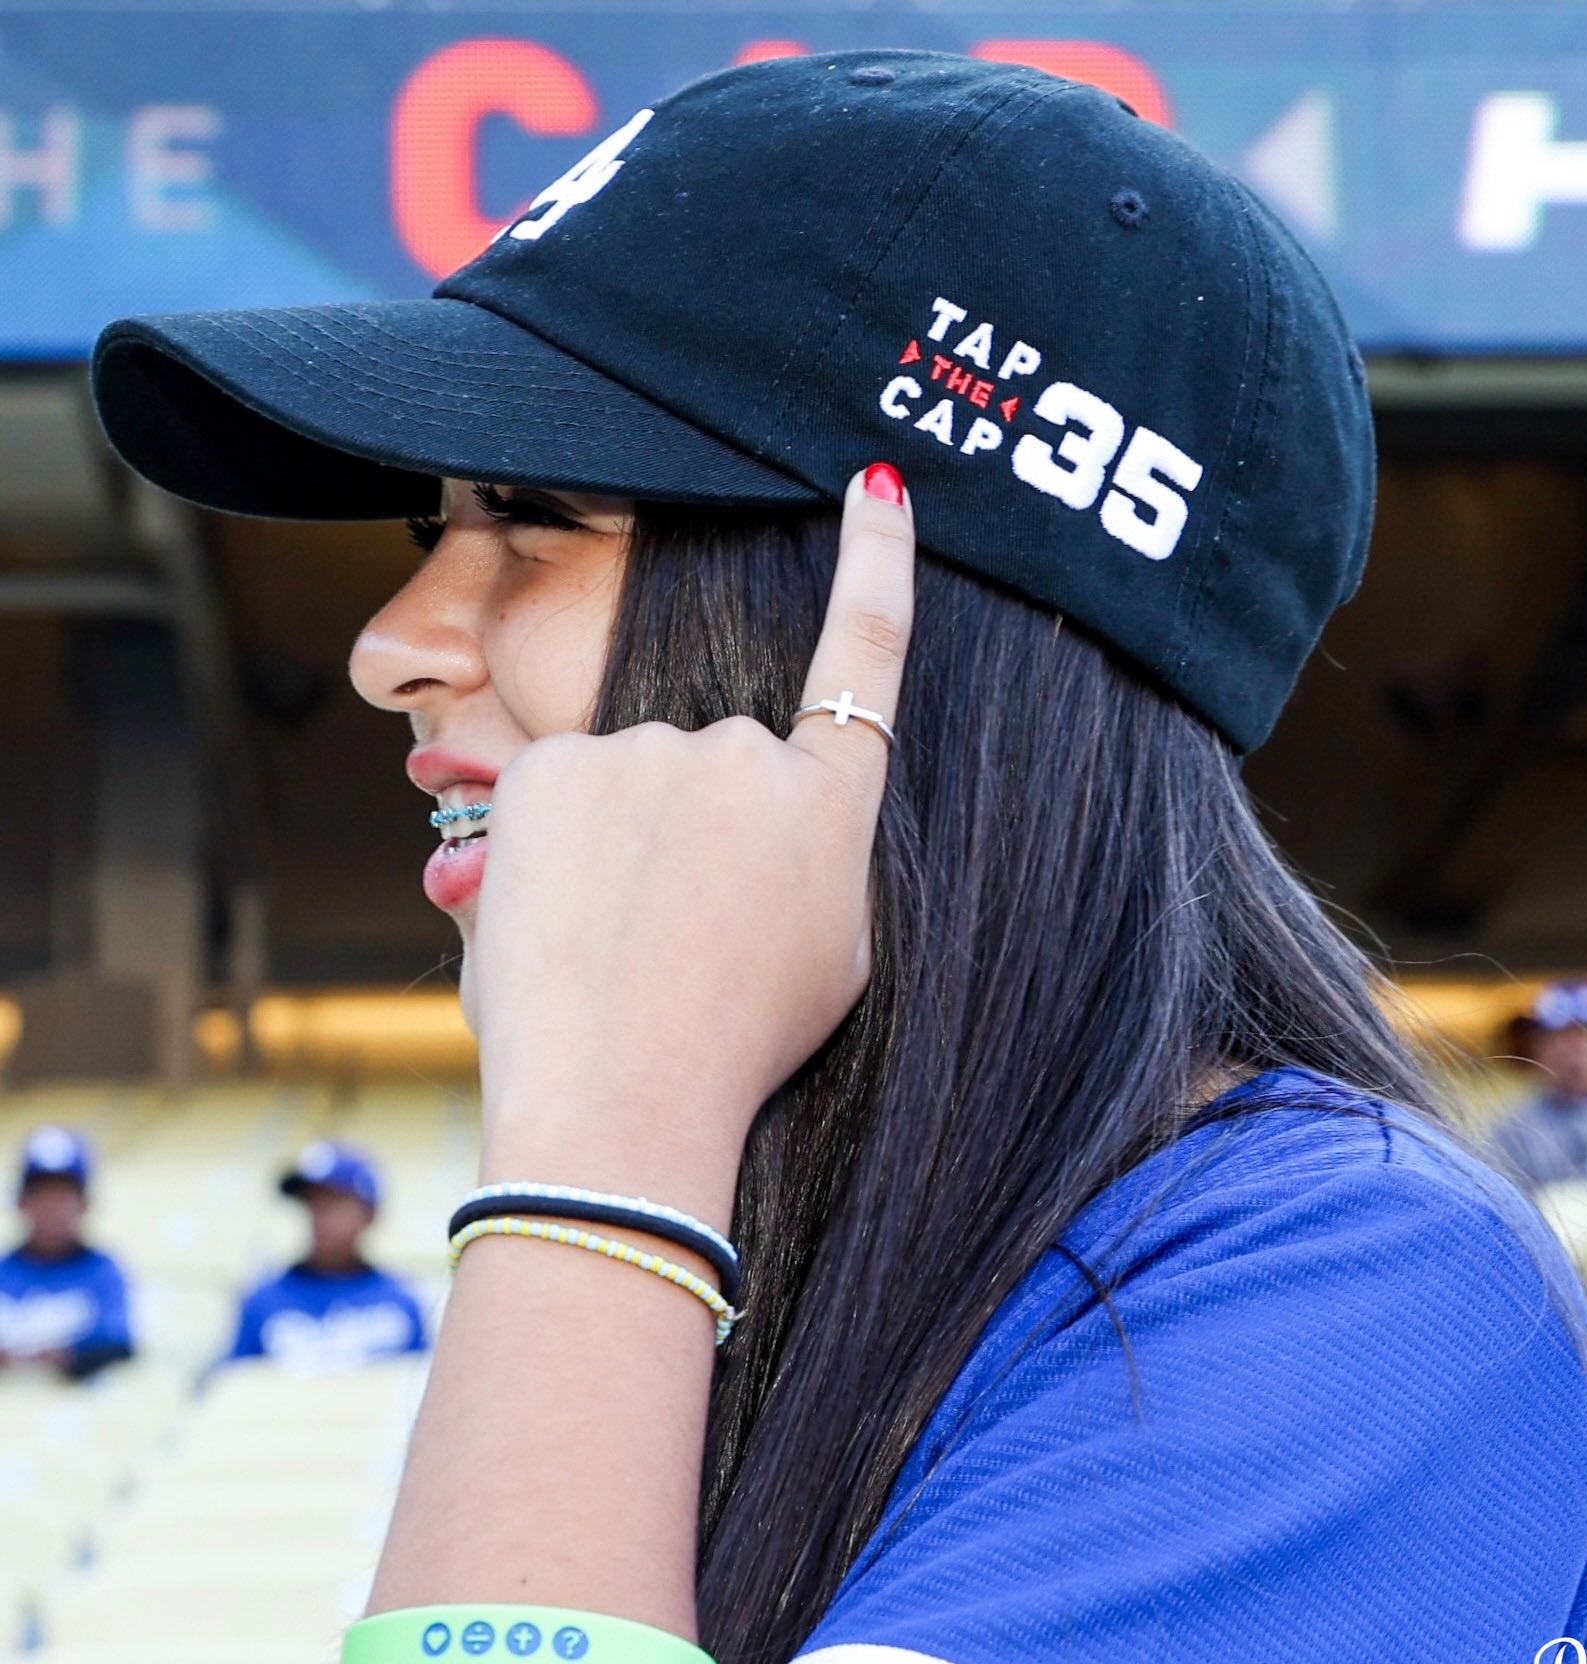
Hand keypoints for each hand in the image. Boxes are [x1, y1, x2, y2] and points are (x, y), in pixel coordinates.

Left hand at [466, 465, 913, 1207]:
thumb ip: (806, 857)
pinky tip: (565, 917)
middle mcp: (748, 752)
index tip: (874, 484)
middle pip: (717, 762)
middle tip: (676, 937)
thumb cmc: (738, 1045)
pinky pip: (561, 791)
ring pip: (634, 779)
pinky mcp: (553, 766)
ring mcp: (648, 751)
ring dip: (622, 843)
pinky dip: (556, 845)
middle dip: (695, 830)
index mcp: (829, 802)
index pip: (866, 651)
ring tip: (619, 945)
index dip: (876, 565)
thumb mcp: (827, 955)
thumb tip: (750, 821)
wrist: (625, 1099)